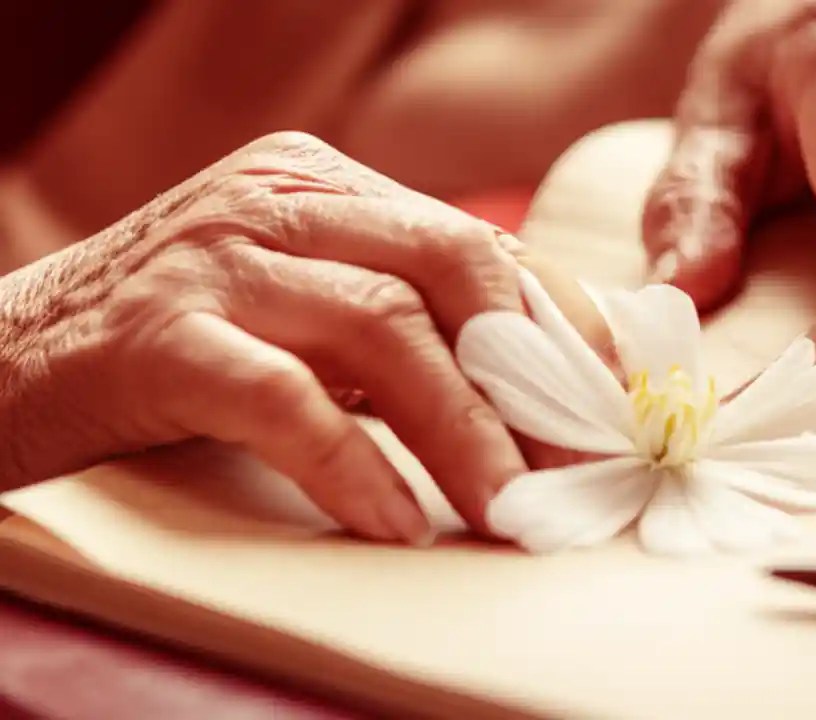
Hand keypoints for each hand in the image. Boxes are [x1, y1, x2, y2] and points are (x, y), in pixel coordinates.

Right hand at [0, 132, 606, 541]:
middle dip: (531, 377)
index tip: (613, 411)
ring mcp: (217, 259)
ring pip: (385, 329)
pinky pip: (281, 397)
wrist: (4, 359)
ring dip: (465, 431)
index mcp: (329, 185)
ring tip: (509, 510)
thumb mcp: (304, 312)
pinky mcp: (156, 337)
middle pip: (453, 267)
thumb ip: (405, 326)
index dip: (561, 333)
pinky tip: (393, 520)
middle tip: (575, 470)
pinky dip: (349, 462)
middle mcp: (280, 201)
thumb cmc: (179, 344)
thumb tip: (540, 388)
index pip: (480, 247)